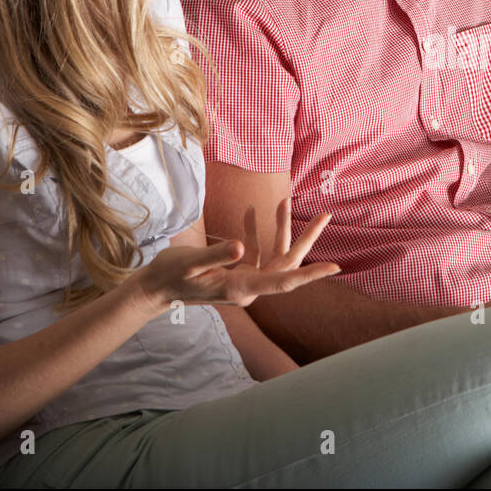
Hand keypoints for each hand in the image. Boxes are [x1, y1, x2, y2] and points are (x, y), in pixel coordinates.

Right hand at [134, 197, 337, 313]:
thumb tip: (241, 247)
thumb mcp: (190, 263)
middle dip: (307, 239)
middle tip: (326, 215)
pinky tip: (254, 212)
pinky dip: (258, 232)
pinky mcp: (239, 273)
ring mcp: (245, 281)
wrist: (156, 288)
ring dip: (281, 229)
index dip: (310, 274)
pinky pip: (258, 253)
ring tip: (285, 201)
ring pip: (274, 255)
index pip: (283, 282)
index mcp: (241, 289)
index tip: (335, 267)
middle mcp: (249, 288)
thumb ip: (216, 255)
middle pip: (287, 264)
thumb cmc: (170, 275)